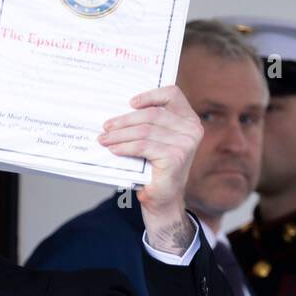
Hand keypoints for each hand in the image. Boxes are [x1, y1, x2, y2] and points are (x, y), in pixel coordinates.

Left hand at [98, 85, 202, 253]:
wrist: (163, 201)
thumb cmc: (156, 169)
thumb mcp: (156, 141)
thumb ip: (149, 124)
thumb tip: (119, 111)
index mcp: (189, 120)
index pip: (173, 94)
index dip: (150, 95)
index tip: (129, 103)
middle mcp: (192, 130)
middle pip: (152, 114)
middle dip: (124, 120)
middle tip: (105, 127)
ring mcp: (185, 144)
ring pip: (144, 130)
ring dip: (119, 135)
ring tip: (104, 139)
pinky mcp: (175, 157)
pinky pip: (142, 146)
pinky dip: (124, 147)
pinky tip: (113, 150)